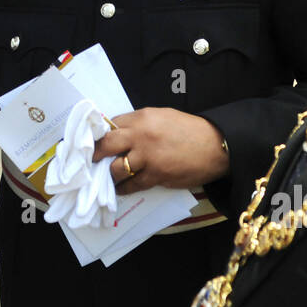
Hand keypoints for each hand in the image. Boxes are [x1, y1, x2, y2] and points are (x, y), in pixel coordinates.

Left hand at [93, 107, 228, 192]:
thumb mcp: (163, 117)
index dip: (101, 134)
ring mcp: (147, 157)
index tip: (94, 142)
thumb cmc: (190, 130)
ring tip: (106, 178)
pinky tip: (120, 189)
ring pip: (116, 168)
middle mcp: (141, 135)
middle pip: (107, 144)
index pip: (111, 124)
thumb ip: (140, 123)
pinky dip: (123, 188)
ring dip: (110, 175)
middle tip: (91, 160)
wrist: (216, 146)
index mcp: (143, 117)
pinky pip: (132, 184)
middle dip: (96, 154)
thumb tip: (120, 133)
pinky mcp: (156, 175)